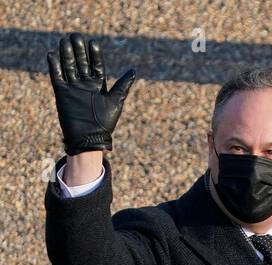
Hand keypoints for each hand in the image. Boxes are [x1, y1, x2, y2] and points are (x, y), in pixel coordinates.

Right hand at [47, 32, 135, 154]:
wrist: (89, 138)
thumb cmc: (105, 122)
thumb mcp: (116, 101)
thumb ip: (123, 85)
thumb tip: (134, 70)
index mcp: (98, 85)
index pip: (96, 65)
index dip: (94, 54)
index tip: (93, 42)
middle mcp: (85, 84)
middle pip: (81, 62)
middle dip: (79, 50)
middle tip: (76, 36)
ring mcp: (73, 87)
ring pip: (68, 66)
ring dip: (66, 54)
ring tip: (64, 41)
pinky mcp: (62, 93)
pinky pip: (57, 76)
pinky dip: (54, 66)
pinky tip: (52, 54)